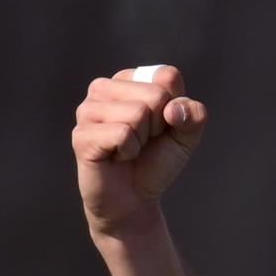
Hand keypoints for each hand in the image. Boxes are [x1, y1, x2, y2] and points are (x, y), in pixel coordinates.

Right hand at [72, 64, 208, 238]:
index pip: (166, 76)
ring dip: (142, 139)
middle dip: (158, 125)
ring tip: (128, 148)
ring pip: (138, 113)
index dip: (174, 107)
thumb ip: (194, 115)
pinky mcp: (81, 134)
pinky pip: (122, 133)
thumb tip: (174, 109)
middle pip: (155, 95)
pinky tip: (117, 156)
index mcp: (128, 79)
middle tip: (143, 141)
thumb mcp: (187, 136)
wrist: (135, 199)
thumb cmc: (156, 161)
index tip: (160, 125)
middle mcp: (104, 88)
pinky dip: (129, 151)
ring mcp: (88, 110)